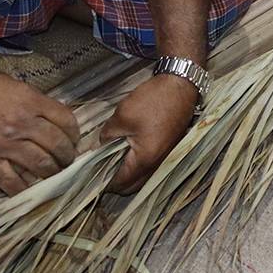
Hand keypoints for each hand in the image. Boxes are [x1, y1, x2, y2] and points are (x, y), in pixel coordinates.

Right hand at [0, 60, 79, 197]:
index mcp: (31, 101)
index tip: (75, 139)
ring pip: (39, 163)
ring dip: (51, 172)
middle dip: (67, 155)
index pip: (65, 119)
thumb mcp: (13, 86)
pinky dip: (22, 189)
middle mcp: (21, 122)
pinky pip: (10, 180)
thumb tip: (52, 120)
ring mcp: (3, 143)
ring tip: (55, 175)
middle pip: (56, 143)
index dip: (74, 133)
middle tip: (69, 161)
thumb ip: (34, 103)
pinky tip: (29, 191)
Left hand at [100, 72, 198, 193]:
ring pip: (144, 179)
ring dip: (129, 176)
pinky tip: (130, 154)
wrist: (182, 85)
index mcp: (145, 159)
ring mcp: (167, 158)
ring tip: (114, 162)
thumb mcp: (123, 115)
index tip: (90, 176)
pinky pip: (152, 168)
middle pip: (133, 187)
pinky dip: (140, 168)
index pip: (121, 183)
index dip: (103, 182)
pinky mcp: (171, 150)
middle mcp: (158, 164)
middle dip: (117, 183)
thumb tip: (95, 148)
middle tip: (101, 170)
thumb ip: (106, 135)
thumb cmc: (153, 100)